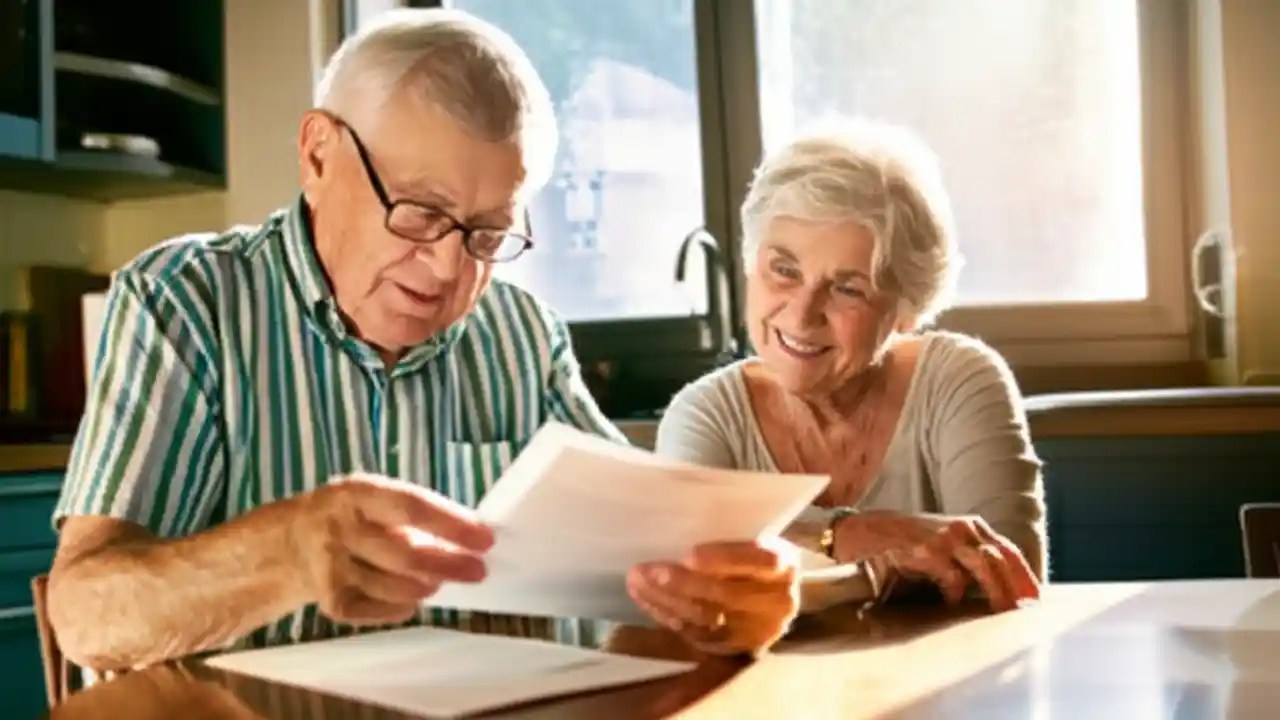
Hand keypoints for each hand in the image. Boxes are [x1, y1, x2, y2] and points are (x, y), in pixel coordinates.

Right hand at [289, 473, 494, 624]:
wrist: (285, 545)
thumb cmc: (347, 517)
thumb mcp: (371, 500)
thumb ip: (411, 516)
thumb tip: (465, 538)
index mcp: (356, 494)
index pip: (411, 507)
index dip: (451, 523)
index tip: (485, 538)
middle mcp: (340, 529)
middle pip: (405, 554)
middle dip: (449, 564)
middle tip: (478, 571)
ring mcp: (332, 568)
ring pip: (396, 586)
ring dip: (426, 586)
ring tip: (438, 580)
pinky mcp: (331, 601)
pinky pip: (381, 610)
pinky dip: (403, 606)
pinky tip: (410, 598)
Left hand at [626, 538, 799, 655]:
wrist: (774, 598)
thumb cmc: (754, 557)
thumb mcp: (756, 538)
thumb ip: (730, 535)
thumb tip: (680, 523)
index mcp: (784, 566)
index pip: (759, 561)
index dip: (724, 559)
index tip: (690, 555)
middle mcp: (776, 603)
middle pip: (727, 595)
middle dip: (683, 583)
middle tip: (648, 571)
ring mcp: (754, 631)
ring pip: (706, 618)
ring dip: (666, 600)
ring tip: (637, 581)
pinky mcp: (732, 649)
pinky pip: (694, 634)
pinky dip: (666, 614)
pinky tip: (645, 598)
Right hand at [844, 514, 1038, 611]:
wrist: (859, 531)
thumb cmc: (900, 543)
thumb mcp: (940, 544)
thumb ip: (967, 560)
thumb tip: (997, 592)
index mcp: (970, 526)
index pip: (1009, 551)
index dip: (1025, 576)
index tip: (1036, 601)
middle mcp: (961, 528)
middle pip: (1003, 557)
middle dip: (1018, 587)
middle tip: (1026, 613)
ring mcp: (943, 536)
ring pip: (985, 564)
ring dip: (998, 591)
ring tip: (1003, 613)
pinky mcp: (923, 548)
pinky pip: (951, 574)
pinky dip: (957, 591)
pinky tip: (953, 603)